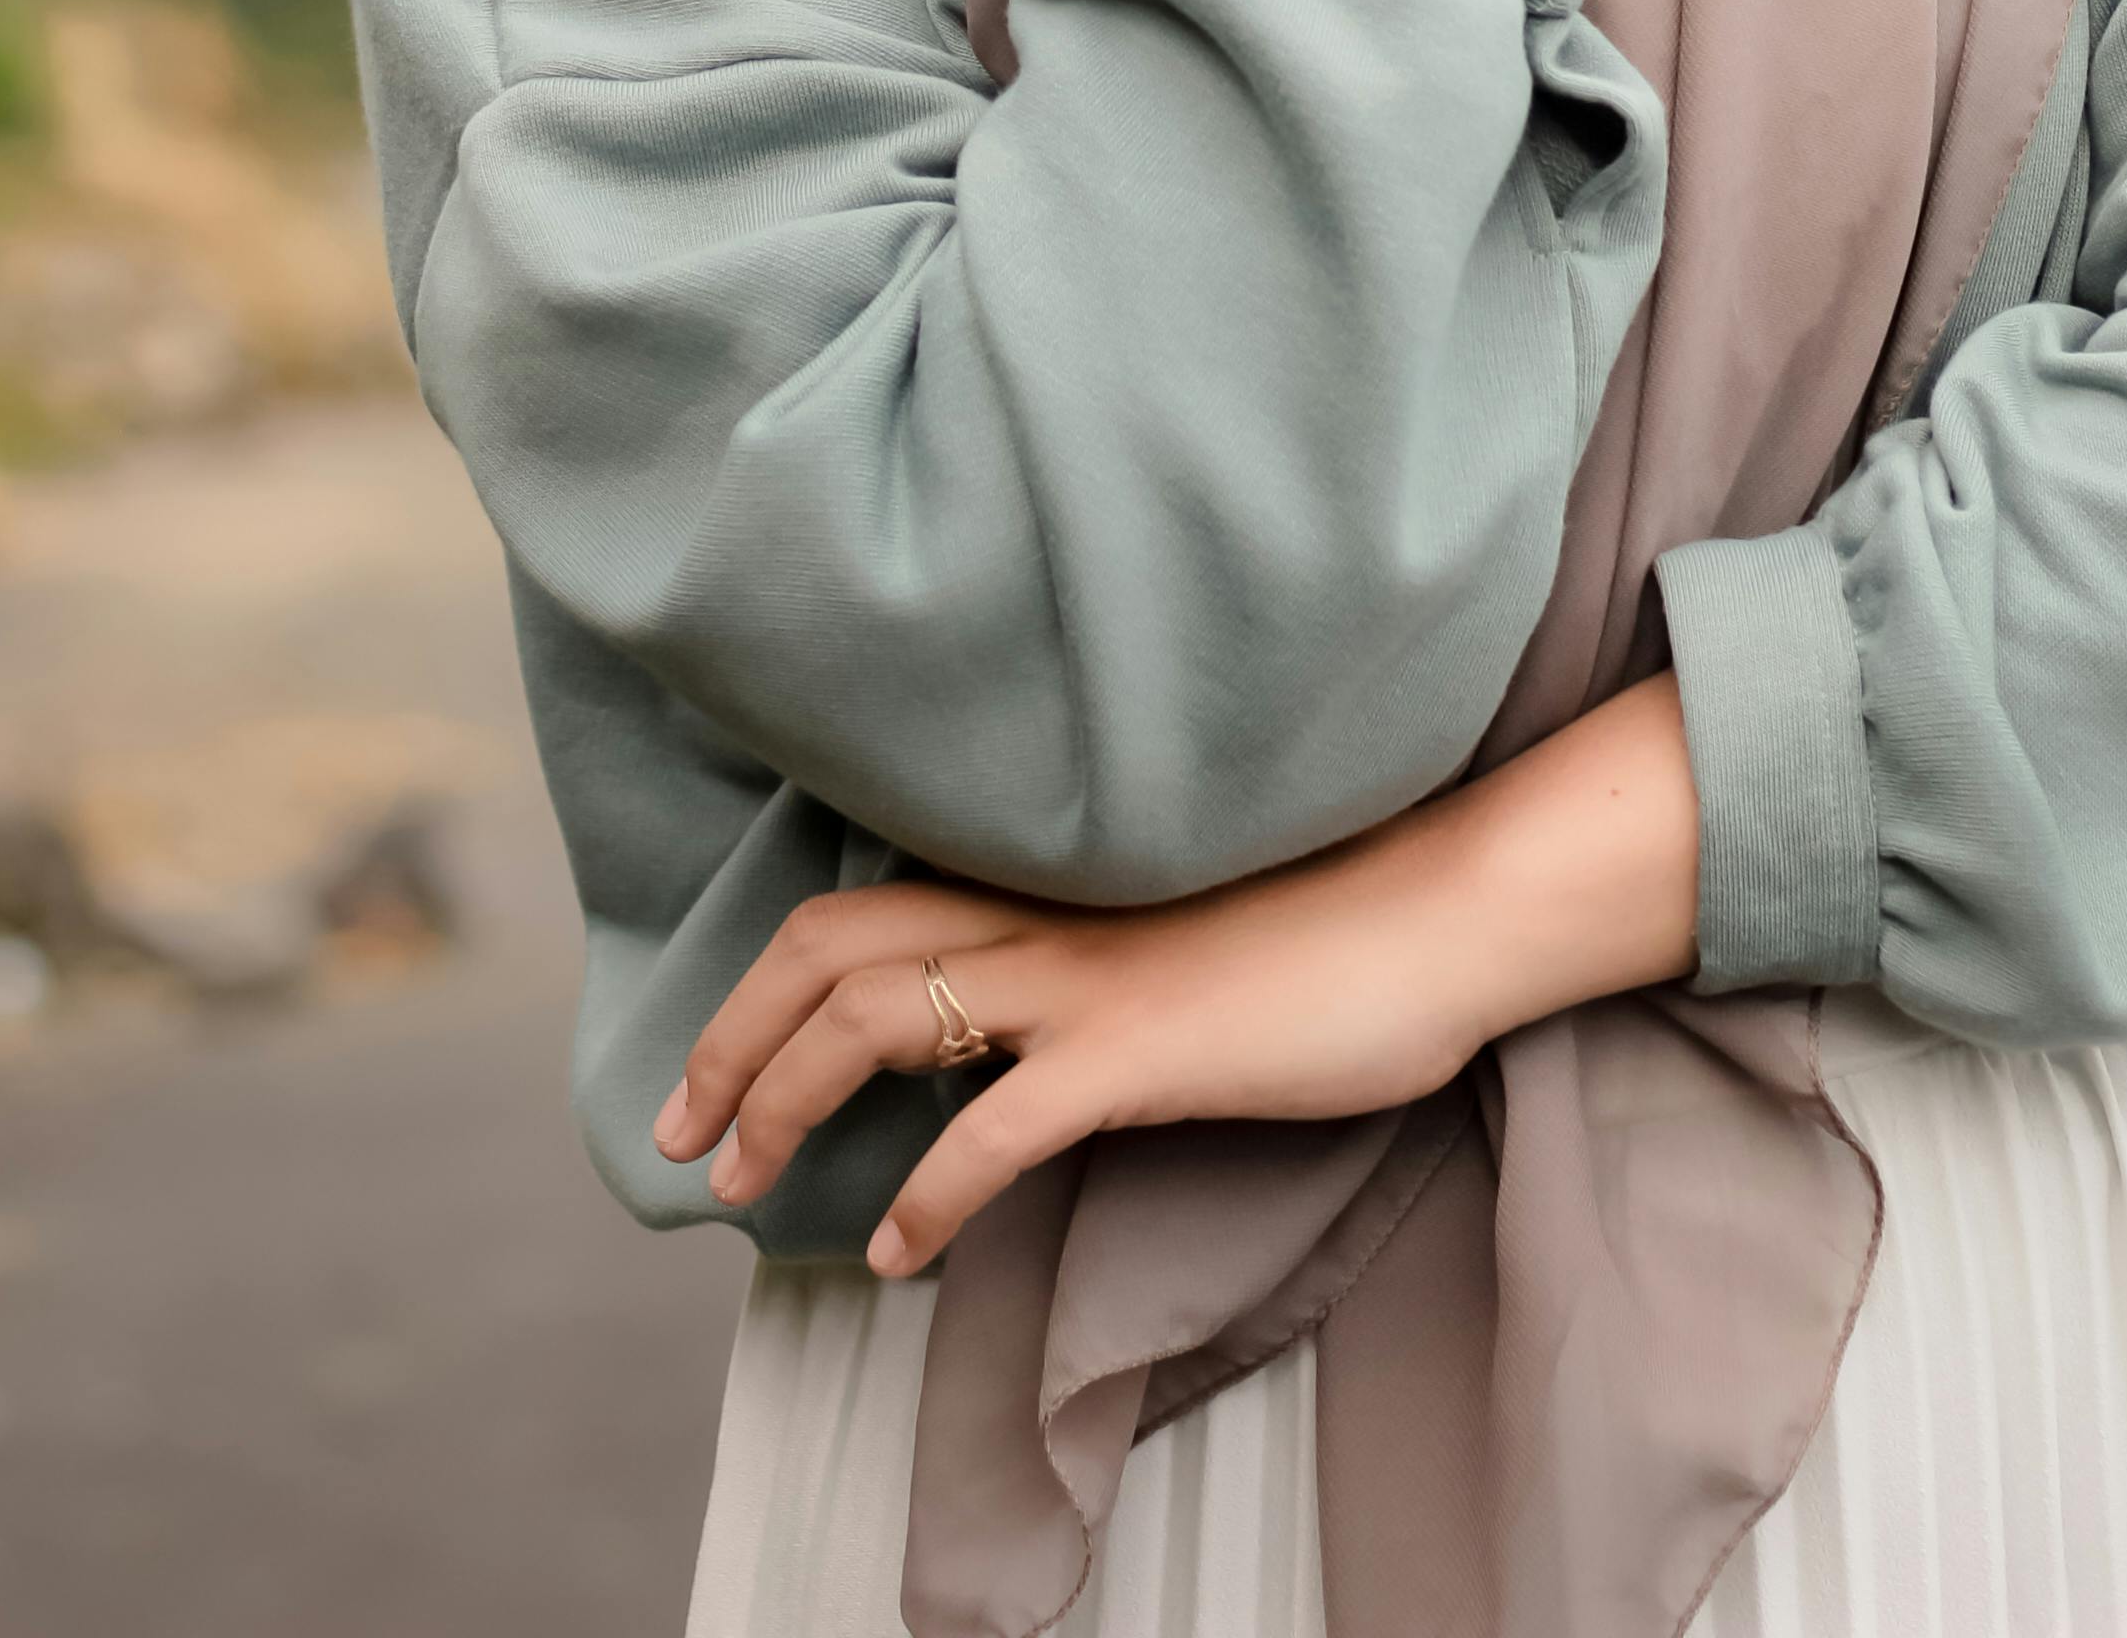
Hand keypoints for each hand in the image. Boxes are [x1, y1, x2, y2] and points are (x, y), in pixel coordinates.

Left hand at [659, 678, 1700, 1275]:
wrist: (1444, 912)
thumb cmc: (1336, 925)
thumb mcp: (1180, 931)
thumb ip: (1091, 959)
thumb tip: (1018, 1022)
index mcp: (1050, 876)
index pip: (859, 905)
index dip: (763, 983)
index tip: (711, 1060)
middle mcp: (1043, 909)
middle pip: (831, 948)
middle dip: (733, 1039)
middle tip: (682, 1129)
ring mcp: (1084, 974)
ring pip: (877, 1016)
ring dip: (786, 1105)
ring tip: (742, 1184)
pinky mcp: (1135, 1048)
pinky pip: (991, 1128)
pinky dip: (923, 1194)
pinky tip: (896, 1250)